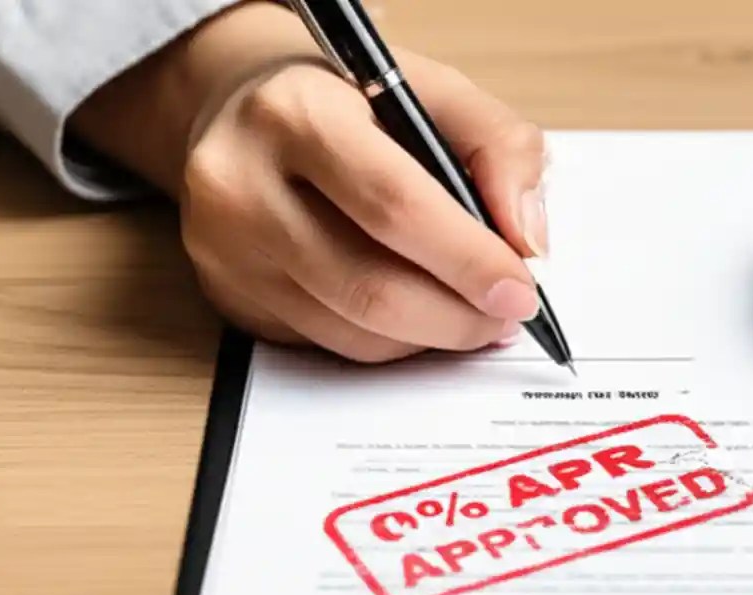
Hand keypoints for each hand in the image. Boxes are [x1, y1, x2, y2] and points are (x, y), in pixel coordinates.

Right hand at [183, 56, 546, 361]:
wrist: (244, 109)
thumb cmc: (350, 102)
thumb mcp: (434, 91)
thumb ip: (500, 148)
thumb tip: (526, 240)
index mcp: (297, 114)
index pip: (395, 206)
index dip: (469, 260)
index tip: (520, 290)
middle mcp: (242, 184)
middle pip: (371, 288)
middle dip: (459, 316)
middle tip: (506, 316)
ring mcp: (226, 250)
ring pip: (353, 332)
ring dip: (431, 337)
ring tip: (471, 314)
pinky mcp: (228, 296)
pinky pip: (329, 345)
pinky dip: (390, 342)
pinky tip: (417, 313)